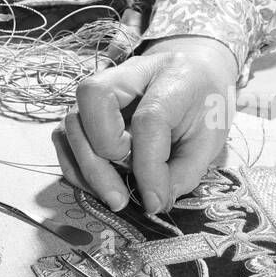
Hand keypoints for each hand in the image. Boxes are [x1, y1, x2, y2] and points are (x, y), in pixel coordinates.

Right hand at [54, 37, 237, 213]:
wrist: (192, 75)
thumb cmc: (203, 105)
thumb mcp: (212, 138)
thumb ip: (185, 170)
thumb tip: (154, 201)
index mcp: (171, 75)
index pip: (149, 119)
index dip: (149, 167)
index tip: (155, 202)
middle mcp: (128, 74)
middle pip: (94, 104)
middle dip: (104, 160)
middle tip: (123, 199)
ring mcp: (100, 89)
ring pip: (71, 123)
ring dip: (88, 169)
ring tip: (115, 198)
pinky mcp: (85, 109)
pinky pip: (64, 138)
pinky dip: (76, 167)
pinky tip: (99, 187)